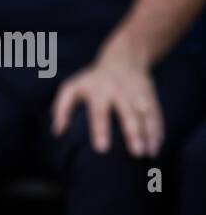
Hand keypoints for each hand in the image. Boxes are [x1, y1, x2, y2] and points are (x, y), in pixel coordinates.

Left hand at [51, 42, 160, 156]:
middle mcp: (121, 92)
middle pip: (128, 114)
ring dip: (149, 134)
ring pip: (145, 115)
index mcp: (99, 91)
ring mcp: (138, 94)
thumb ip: (61, 109)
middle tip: (136, 153)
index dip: (101, 131)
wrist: (123, 59)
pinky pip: (156, 115)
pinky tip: (156, 147)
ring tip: (149, 154)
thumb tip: (57, 133)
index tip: (102, 150)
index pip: (100, 113)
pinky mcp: (151, 97)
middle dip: (133, 134)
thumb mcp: (71, 88)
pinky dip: (157, 130)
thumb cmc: (91, 81)